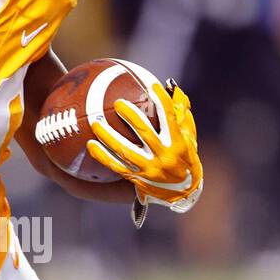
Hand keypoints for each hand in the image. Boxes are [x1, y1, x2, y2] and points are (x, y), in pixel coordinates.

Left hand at [86, 77, 202, 212]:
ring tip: (95, 123)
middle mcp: (163, 156)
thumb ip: (182, 115)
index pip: (169, 117)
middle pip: (145, 133)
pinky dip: (102, 156)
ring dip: (109, 136)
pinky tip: (90, 145)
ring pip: (125, 151)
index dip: (161, 101)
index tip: (151, 86)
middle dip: (131, 116)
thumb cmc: (186, 159)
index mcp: (178, 143)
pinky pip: (116, 166)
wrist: (183, 193)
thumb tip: (175, 90)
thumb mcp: (190, 138)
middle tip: (118, 103)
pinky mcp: (137, 178)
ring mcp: (149, 168)